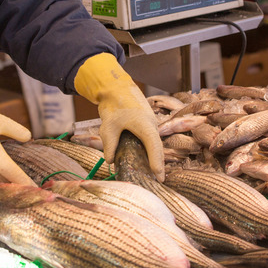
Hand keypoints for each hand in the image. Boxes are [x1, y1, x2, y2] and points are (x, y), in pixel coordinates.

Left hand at [74, 53, 164, 180]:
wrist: (116, 86)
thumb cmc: (114, 105)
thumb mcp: (108, 126)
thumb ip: (110, 144)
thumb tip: (110, 161)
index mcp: (145, 124)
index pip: (154, 147)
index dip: (157, 163)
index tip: (159, 177)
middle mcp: (152, 124)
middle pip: (157, 147)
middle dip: (158, 164)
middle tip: (158, 181)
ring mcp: (151, 123)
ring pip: (154, 143)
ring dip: (154, 157)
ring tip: (154, 174)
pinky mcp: (147, 122)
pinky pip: (150, 139)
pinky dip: (149, 149)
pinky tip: (146, 159)